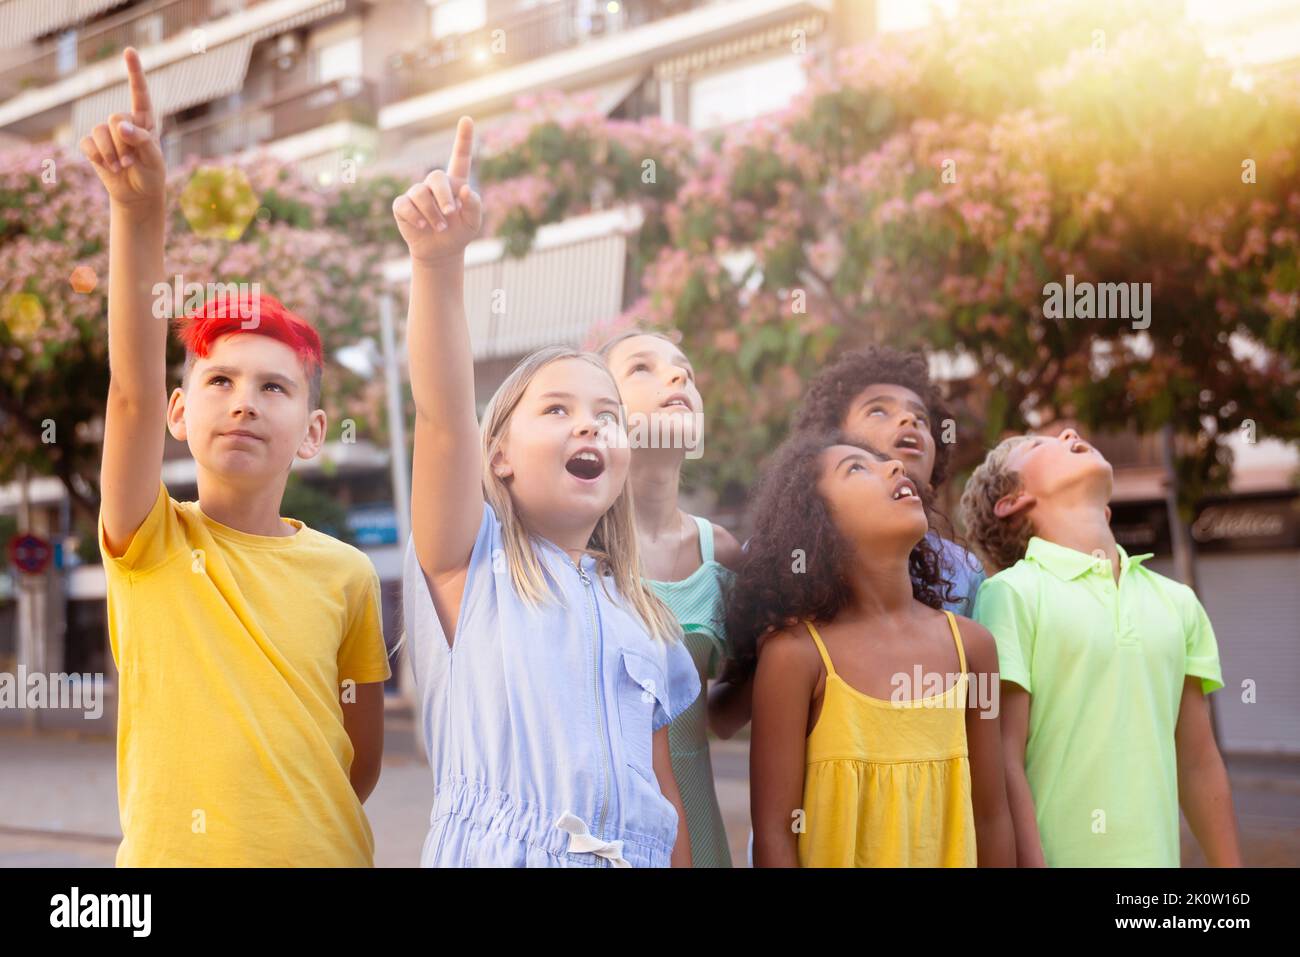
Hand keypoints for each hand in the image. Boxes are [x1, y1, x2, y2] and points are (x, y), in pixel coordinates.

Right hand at [78, 48, 164, 208]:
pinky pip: (88, 144)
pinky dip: (99, 157)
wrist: (137, 195)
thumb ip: (141, 139)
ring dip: (111, 153)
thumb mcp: (154, 159)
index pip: (139, 93)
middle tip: (132, 160)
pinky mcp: (92, 145)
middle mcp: (124, 122)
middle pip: (115, 118)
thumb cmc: (151, 175)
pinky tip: (109, 167)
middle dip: (123, 142)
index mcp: (145, 121)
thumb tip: (118, 124)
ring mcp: (106, 133)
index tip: (130, 51)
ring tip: (122, 166)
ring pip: (99, 131)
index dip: (134, 72)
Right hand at [393, 116, 482, 264]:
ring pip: (420, 194)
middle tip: (449, 215)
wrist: (441, 251)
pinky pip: (405, 205)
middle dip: (443, 196)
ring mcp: (416, 193)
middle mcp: (435, 185)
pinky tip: (422, 225)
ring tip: (440, 227)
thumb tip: (465, 189)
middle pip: (436, 176)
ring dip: (432, 213)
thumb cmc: (459, 233)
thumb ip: (474, 205)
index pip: (460, 157)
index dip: (463, 138)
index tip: (467, 119)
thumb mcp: (473, 222)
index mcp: (455, 183)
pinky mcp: (402, 205)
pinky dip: (415, 216)